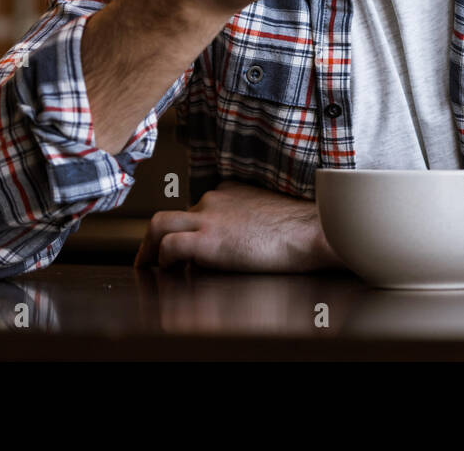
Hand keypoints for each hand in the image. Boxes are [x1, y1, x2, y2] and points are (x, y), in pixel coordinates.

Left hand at [133, 180, 344, 272]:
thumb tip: (241, 239)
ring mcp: (209, 217)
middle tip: (151, 257)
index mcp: (231, 190)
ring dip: (149, 247)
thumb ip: (250, 217)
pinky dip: (163, 260)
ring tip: (149, 266)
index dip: (188, 227)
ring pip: (158, 224)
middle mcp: (215, 198)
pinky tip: (172, 272)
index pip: (197, 205)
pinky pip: (169, 247)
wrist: (313, 230)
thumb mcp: (270, 212)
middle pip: (172, 213)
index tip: (186, 244)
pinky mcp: (208, 240)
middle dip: (156, 236)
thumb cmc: (302, 228)